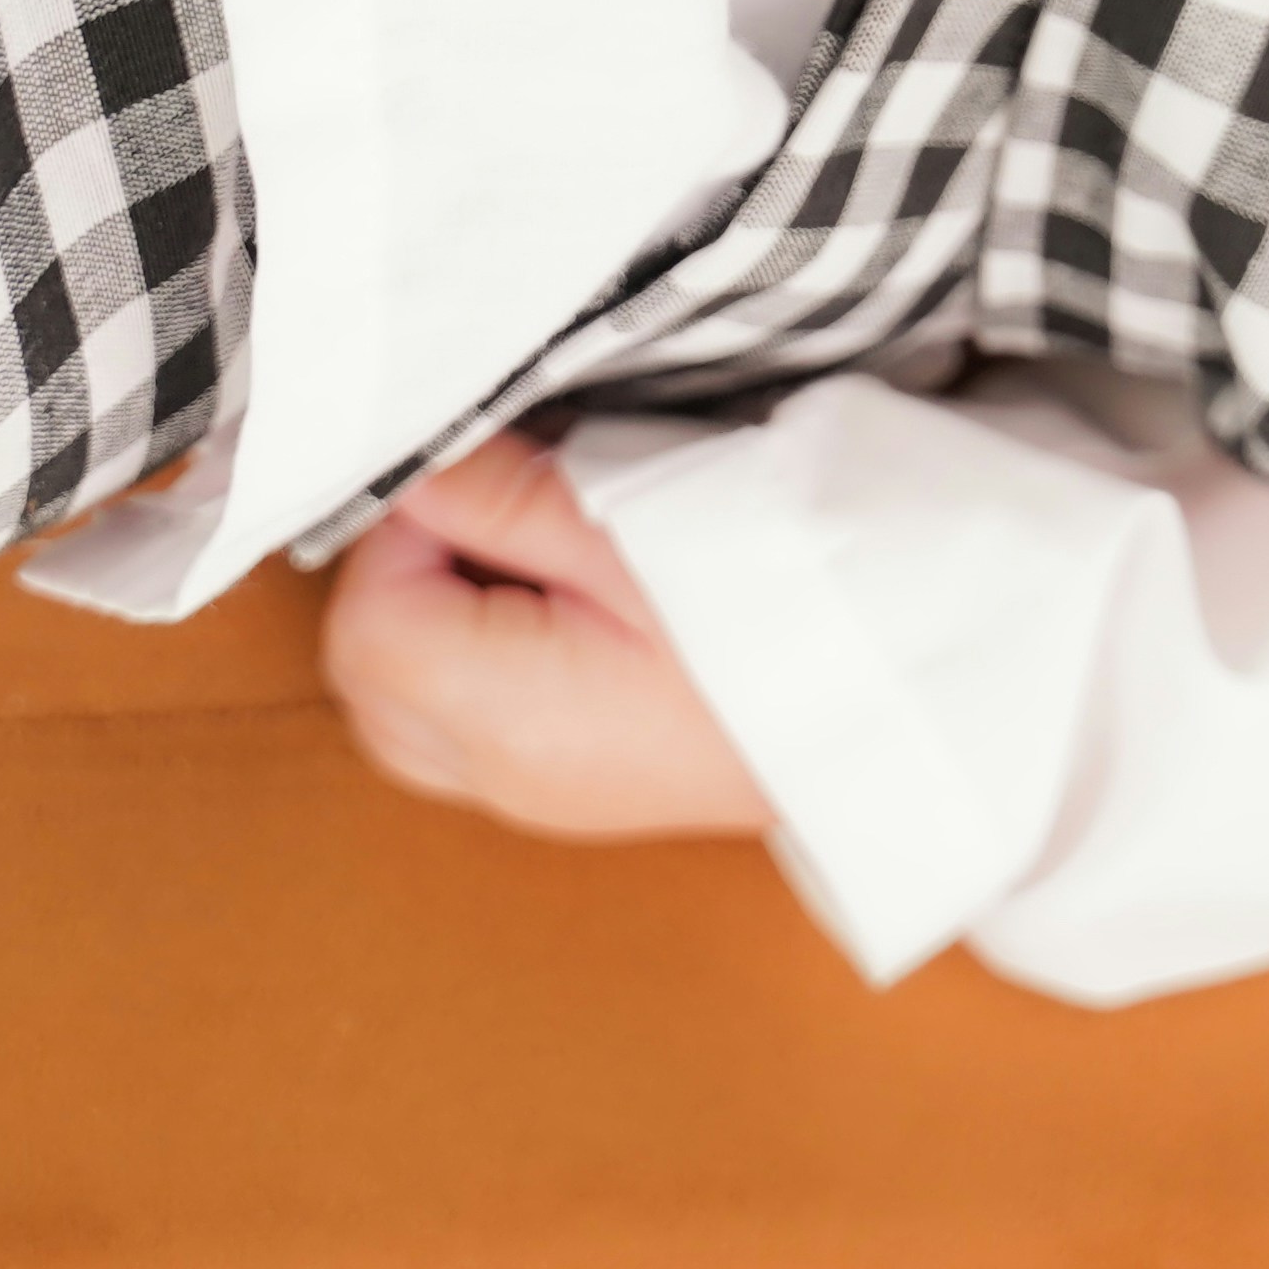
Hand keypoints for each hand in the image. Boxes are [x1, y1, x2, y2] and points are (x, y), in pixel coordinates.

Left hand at [324, 437, 769, 840]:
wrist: (904, 688)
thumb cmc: (784, 603)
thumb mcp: (631, 522)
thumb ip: (498, 495)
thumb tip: (406, 469)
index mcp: (508, 720)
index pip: (364, 625)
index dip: (401, 535)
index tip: (485, 483)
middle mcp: (504, 782)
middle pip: (368, 679)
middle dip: (406, 581)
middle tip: (505, 513)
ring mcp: (542, 800)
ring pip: (407, 712)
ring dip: (438, 625)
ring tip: (539, 559)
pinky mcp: (579, 793)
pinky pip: (470, 733)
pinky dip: (480, 666)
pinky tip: (566, 613)